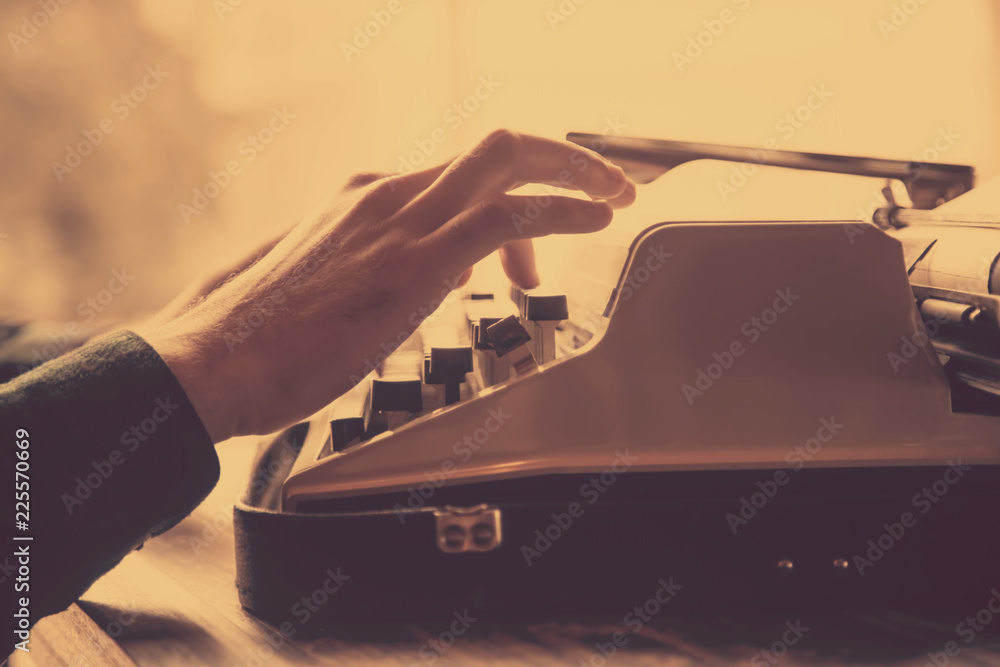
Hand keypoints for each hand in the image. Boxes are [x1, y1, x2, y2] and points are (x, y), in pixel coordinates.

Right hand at [137, 130, 635, 441]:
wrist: (211, 361)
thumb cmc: (256, 341)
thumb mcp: (320, 291)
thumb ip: (374, 274)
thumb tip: (424, 280)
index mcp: (362, 199)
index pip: (454, 176)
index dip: (504, 197)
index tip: (526, 248)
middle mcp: (385, 193)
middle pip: (492, 148)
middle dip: (558, 157)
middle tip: (602, 185)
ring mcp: (400, 220)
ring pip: (507, 161)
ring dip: (572, 172)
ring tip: (613, 198)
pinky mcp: (414, 259)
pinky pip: (508, 214)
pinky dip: (563, 208)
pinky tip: (596, 219)